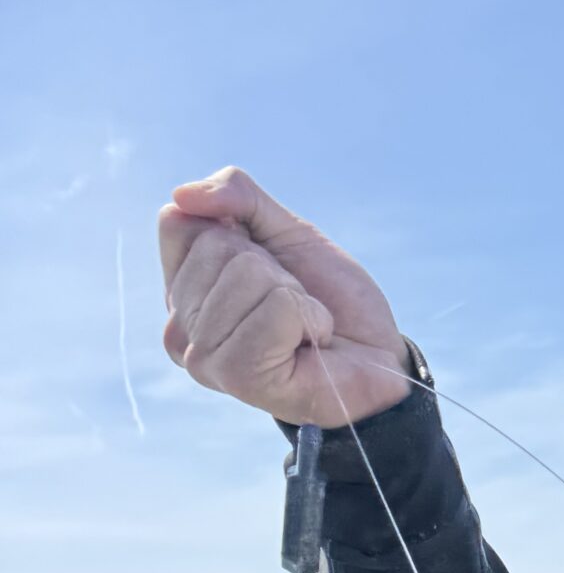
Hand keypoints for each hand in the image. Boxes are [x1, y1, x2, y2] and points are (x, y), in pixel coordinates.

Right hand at [157, 167, 411, 427]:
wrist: (379, 356)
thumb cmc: (330, 299)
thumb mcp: (286, 230)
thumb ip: (238, 196)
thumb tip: (183, 195)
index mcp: (180, 292)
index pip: (176, 221)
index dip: (239, 229)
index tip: (270, 267)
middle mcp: (179, 330)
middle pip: (215, 246)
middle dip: (273, 267)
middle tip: (294, 305)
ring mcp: (203, 358)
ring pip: (247, 275)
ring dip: (295, 296)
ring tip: (303, 329)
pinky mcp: (238, 376)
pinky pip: (276, 308)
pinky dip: (310, 317)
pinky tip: (310, 345)